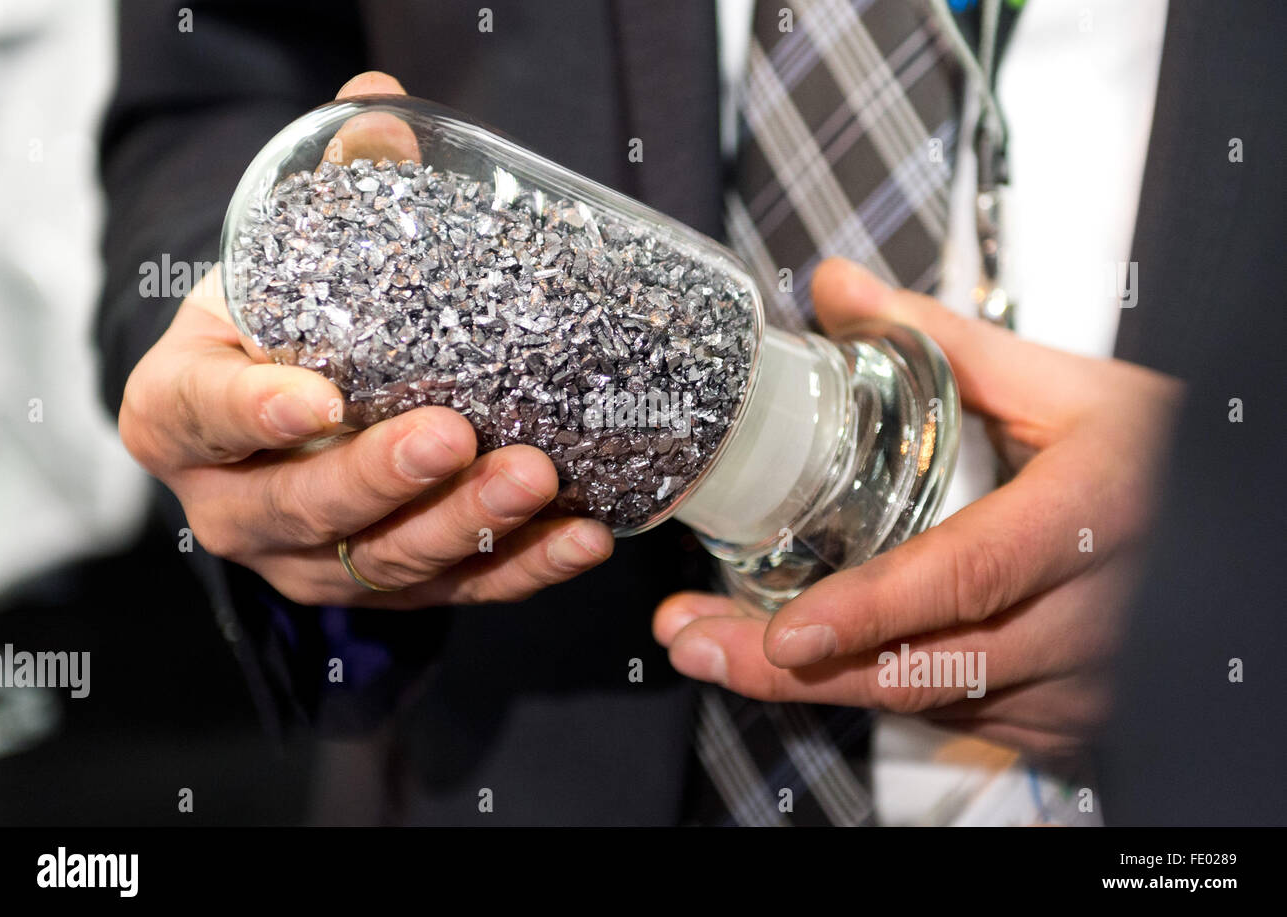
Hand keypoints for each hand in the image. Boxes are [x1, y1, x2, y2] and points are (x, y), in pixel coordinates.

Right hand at [118, 71, 611, 607]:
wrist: (289, 405)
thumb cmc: (283, 325)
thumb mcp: (283, 259)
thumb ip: (329, 189)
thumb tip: (380, 105)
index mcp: (180, 413)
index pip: (198, 417)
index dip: (249, 415)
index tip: (315, 399)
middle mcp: (235, 504)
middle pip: (299, 508)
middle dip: (379, 477)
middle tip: (451, 434)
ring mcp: (311, 559)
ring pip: (383, 561)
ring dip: (463, 525)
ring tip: (534, 476)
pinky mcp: (387, 587)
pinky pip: (457, 591)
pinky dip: (522, 568)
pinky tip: (582, 536)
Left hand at [653, 257, 1181, 756]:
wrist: (1224, 526)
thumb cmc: (1153, 456)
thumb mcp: (1065, 389)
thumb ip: (940, 341)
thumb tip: (835, 289)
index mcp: (1088, 518)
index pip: (968, 577)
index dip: (873, 610)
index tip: (782, 631)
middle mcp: (1090, 621)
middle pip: (924, 666)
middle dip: (792, 668)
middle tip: (691, 640)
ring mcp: (1080, 686)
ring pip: (928, 702)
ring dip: (815, 686)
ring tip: (713, 647)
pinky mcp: (1068, 721)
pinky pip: (956, 719)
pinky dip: (876, 689)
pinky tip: (808, 662)